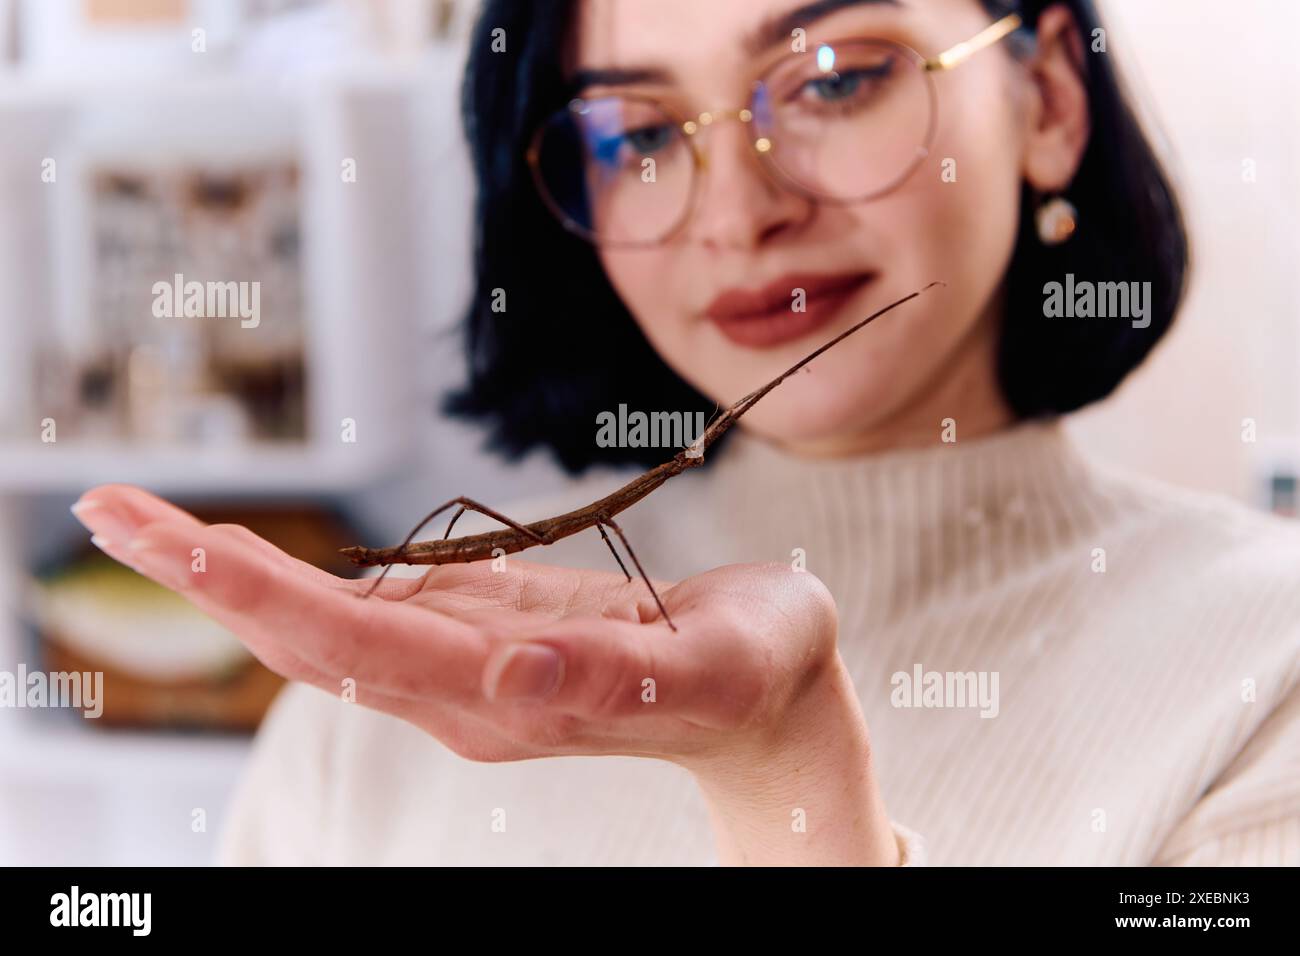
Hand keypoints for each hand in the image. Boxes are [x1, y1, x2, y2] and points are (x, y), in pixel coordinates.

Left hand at [73, 484, 898, 864]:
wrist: (767, 701)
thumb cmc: (754, 672)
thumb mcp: (710, 667)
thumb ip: (613, 675)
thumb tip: (508, 672)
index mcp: (509, 698)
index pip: (357, 644)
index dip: (263, 590)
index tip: (176, 539)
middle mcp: (465, 692)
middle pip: (310, 637)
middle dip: (207, 575)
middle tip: (107, 509)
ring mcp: (467, 667)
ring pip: (325, 625)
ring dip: (231, 574)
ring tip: (140, 519)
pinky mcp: (484, 637)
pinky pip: (369, 611)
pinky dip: (294, 578)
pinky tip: (242, 557)